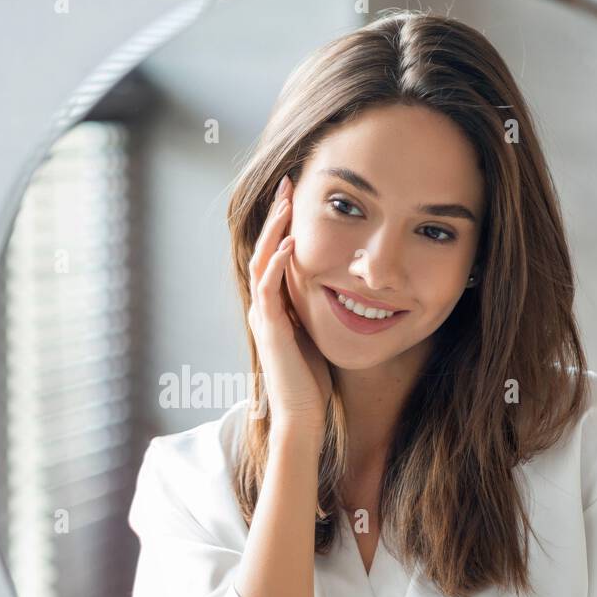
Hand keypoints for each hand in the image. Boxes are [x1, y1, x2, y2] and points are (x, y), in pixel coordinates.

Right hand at [246, 175, 333, 437]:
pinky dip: (278, 263)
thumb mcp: (314, 332)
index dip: (282, 223)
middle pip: (263, 248)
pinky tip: (291, 243)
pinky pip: (269, 288)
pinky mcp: (268, 328)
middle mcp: (262, 305)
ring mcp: (262, 316)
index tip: (295, 195)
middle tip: (288, 182)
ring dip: (274, 229)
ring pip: (261, 260)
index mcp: (272, 305)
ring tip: (287, 202)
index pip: (273, 253)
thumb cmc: (310, 379)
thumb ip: (313, 309)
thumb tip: (335, 286)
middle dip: (275, 214)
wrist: (300, 414)